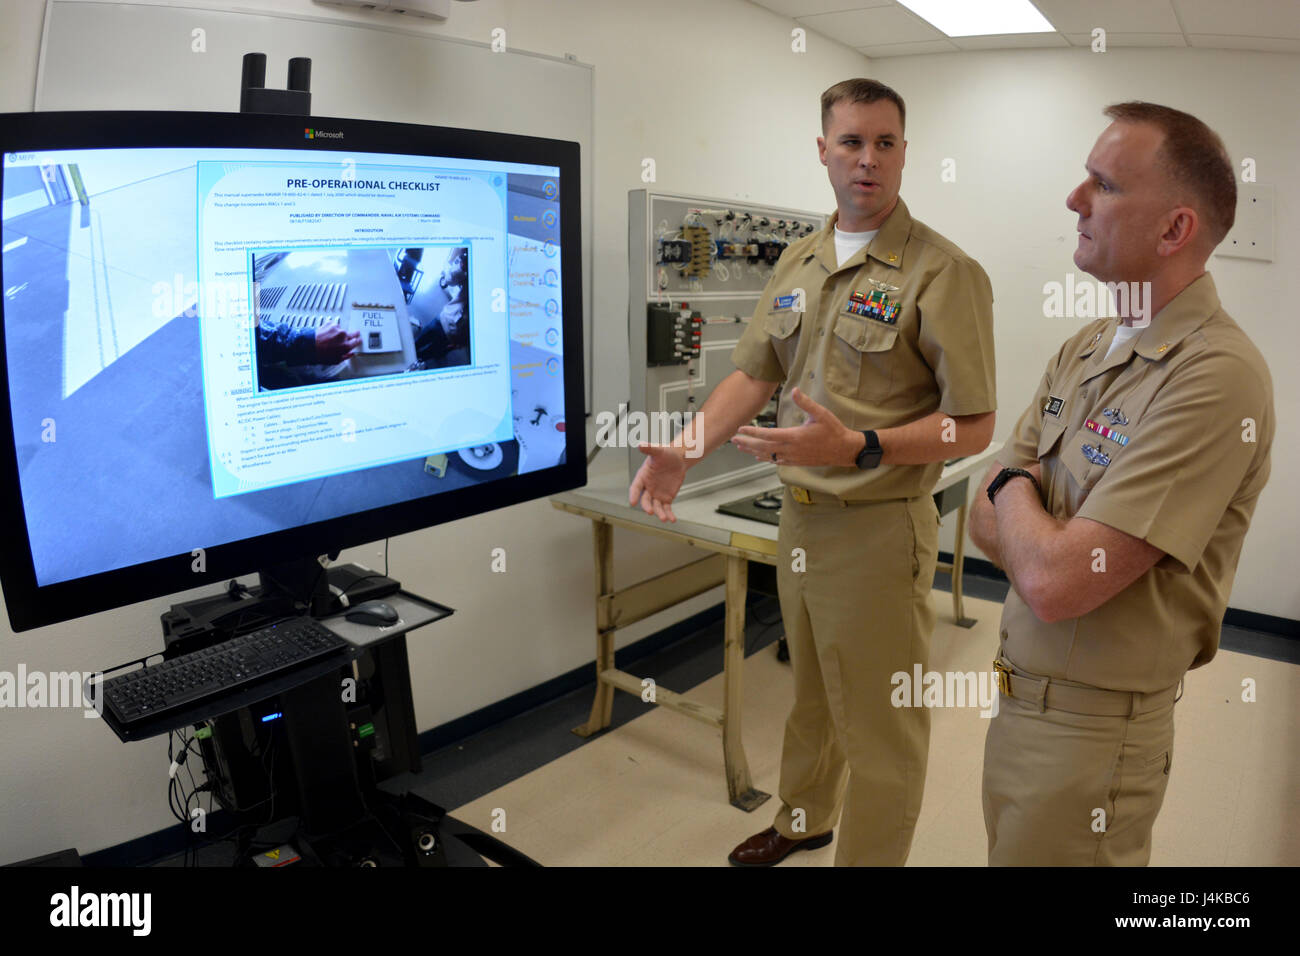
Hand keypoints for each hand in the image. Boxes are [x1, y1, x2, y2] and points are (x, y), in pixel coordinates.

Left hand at [315, 324, 360, 363]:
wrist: (309, 346)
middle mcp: (343, 336)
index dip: (358, 341)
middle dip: (354, 334)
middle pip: (354, 333)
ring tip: (332, 337)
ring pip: (342, 330)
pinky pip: (334, 325)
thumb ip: (346, 356)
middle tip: (354, 334)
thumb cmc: (321, 354)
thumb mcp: (336, 361)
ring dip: (339, 332)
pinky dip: (332, 328)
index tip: (358, 340)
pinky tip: (328, 333)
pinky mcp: (330, 323)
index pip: (357, 341)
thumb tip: (350, 354)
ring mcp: (337, 329)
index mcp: (346, 346)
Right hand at [629, 444, 687, 522]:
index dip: (633, 495)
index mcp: (643, 477)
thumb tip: (640, 444)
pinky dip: (669, 514)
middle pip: (645, 500)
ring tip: (664, 518)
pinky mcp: (666, 498)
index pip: (635, 487)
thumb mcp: (658, 450)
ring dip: (659, 513)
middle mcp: (648, 487)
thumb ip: (649, 448)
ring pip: (656, 506)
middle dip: (647, 506)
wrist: (678, 459)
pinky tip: (672, 519)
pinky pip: (666, 508)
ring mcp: (657, 494)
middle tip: (650, 511)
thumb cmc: (666, 454)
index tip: (632, 502)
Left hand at [731, 387, 858, 466]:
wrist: (843, 450)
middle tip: (732, 439)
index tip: (740, 429)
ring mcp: (792, 457)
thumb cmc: (833, 431)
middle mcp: (790, 449)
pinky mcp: (795, 462)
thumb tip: (794, 390)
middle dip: (746, 443)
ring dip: (752, 451)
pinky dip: (764, 458)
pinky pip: (775, 461)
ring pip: (767, 455)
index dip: (753, 432)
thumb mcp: (821, 413)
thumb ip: (806, 402)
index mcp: (794, 437)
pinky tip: (757, 456)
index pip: (768, 435)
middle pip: (763, 447)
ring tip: (739, 447)